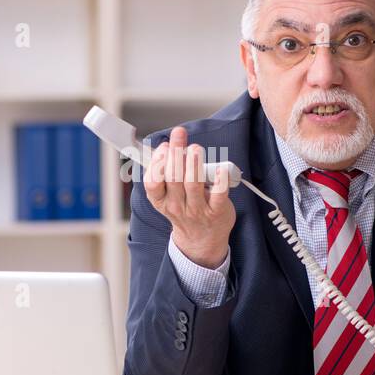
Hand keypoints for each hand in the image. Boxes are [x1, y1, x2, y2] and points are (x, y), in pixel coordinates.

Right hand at [145, 125, 235, 267]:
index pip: (152, 183)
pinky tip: (221, 169)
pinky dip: (221, 181)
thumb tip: (166, 146)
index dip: (156, 164)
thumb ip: (165, 173)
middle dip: (175, 154)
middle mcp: (177, 205)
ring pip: (193, 184)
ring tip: (195, 148)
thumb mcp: (168, 196)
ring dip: (194, 164)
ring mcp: (197, 209)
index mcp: (162, 200)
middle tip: (179, 134)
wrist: (201, 240)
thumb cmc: (185, 210)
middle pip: (173, 177)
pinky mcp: (217, 211)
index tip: (163, 147)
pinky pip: (219, 195)